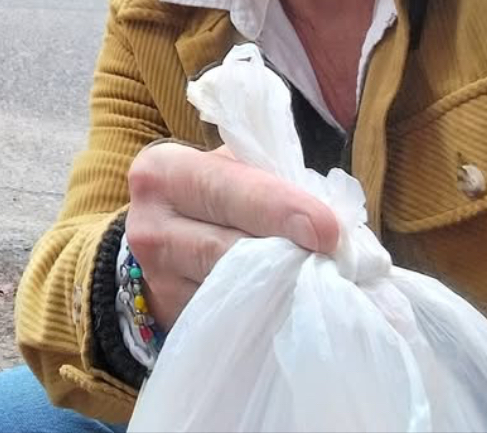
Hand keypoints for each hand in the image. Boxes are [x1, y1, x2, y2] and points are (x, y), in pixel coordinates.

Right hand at [125, 141, 339, 330]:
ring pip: (230, 291)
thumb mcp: (235, 168)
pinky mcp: (173, 314)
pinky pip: (230, 318)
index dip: (277, 208)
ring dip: (282, 288)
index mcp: (164, 172)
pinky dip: (267, 312)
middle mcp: (150, 226)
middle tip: (335, 260)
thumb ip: (273, 180)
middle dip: (286, 254)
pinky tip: (293, 304)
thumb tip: (329, 222)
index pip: (223, 189)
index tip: (326, 230)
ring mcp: (157, 277)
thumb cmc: (219, 191)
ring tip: (321, 281)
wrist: (170, 231)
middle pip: (226, 248)